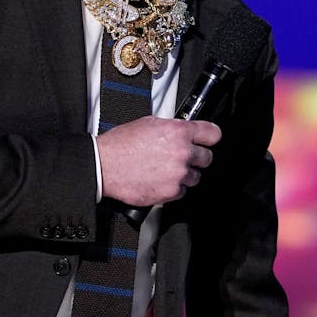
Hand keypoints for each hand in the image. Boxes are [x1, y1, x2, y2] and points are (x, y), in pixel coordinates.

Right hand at [97, 116, 221, 206]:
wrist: (103, 166)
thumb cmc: (121, 145)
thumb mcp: (149, 124)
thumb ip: (172, 128)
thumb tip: (183, 131)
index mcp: (178, 132)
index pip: (213, 134)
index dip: (209, 137)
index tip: (207, 140)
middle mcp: (182, 152)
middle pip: (207, 158)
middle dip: (196, 158)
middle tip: (181, 157)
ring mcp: (178, 173)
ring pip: (195, 176)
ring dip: (184, 174)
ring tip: (165, 170)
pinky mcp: (171, 191)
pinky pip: (182, 191)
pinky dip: (173, 187)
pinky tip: (159, 180)